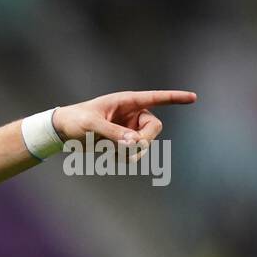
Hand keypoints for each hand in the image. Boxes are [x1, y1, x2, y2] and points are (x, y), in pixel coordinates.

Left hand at [53, 90, 197, 150]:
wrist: (63, 131)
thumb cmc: (76, 121)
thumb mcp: (92, 126)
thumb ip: (113, 133)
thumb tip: (135, 143)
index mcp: (127, 101)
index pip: (156, 98)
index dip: (175, 98)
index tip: (193, 98)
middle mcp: (132, 114)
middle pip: (154, 129)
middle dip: (143, 140)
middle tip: (127, 147)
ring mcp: (129, 129)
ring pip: (144, 144)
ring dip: (130, 152)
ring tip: (108, 152)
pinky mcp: (124, 142)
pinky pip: (134, 154)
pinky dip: (124, 158)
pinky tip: (108, 155)